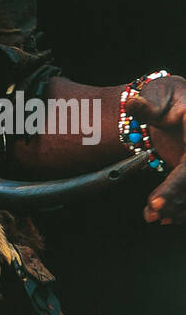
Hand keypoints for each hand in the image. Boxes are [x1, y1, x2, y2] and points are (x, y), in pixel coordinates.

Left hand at [123, 75, 185, 225]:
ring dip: (178, 208)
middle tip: (151, 212)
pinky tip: (166, 217)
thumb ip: (146, 106)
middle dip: (174, 201)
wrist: (174, 104)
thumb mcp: (155, 97)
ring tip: (151, 216)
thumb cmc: (165, 98)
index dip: (175, 185)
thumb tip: (134, 104)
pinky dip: (182, 208)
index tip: (154, 201)